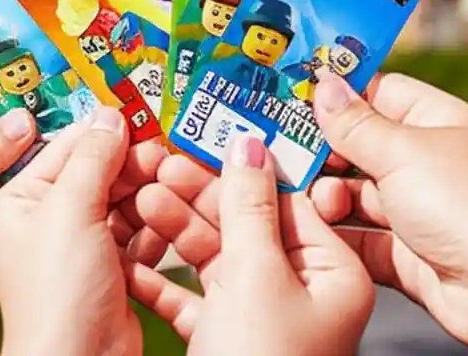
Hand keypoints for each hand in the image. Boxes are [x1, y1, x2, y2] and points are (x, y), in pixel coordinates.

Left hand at [0, 107, 142, 355]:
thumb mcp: (70, 209)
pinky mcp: (106, 267)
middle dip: (130, 165)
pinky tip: (163, 227)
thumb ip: (92, 158)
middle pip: (95, 172)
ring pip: (120, 200)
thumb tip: (109, 116)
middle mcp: (43, 220)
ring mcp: (77, 245)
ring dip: (145, 195)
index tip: (138, 115)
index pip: (62, 147)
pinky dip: (150, 228)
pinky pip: (134, 231)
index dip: (100, 130)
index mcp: (18, 200)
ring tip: (168, 189)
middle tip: (161, 155)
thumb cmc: (56, 293)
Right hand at [130, 134, 373, 355]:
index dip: (244, 161)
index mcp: (335, 271)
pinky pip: (197, 297)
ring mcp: (266, 319)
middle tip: (159, 163)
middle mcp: (306, 292)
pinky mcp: (230, 341)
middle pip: (249, 222)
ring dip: (176, 227)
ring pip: (219, 255)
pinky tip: (132, 256)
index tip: (206, 132)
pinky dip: (165, 278)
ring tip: (140, 199)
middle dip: (199, 193)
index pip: (289, 195)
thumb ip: (250, 206)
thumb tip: (248, 146)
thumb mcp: (259, 275)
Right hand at [310, 70, 467, 355]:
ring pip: (354, 193)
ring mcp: (417, 208)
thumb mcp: (403, 152)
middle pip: (361, 144)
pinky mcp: (405, 252)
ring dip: (328, 195)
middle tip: (283, 149)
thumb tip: (324, 84)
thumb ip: (355, 123)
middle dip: (323, 149)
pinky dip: (336, 234)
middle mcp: (428, 162)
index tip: (292, 90)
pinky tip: (315, 231)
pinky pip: (359, 236)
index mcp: (438, 121)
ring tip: (315, 200)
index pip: (380, 91)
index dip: (339, 91)